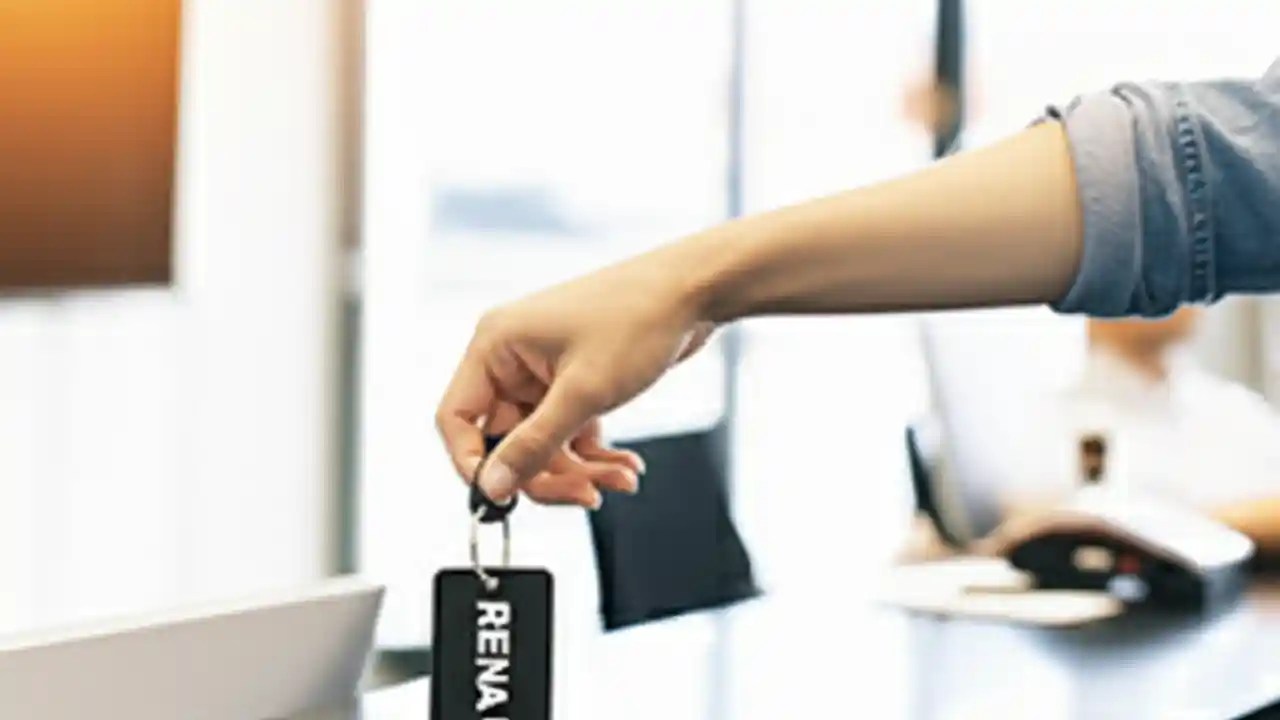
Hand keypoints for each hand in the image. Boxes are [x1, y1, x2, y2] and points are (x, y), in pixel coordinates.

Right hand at [436, 254, 715, 508]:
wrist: (695, 290)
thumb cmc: (638, 320)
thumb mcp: (583, 393)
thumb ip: (533, 445)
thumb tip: (492, 487)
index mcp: (495, 345)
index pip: (457, 419)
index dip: (475, 464)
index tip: (505, 498)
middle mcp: (512, 356)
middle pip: (506, 440)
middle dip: (548, 473)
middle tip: (587, 494)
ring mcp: (544, 369)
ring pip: (542, 441)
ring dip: (579, 469)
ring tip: (622, 480)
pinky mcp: (575, 378)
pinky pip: (569, 430)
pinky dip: (594, 453)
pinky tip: (626, 466)